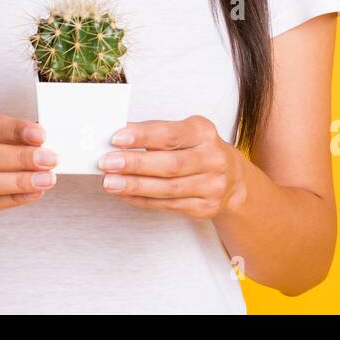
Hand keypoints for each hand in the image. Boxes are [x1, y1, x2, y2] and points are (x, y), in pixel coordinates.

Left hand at [97, 115, 246, 218]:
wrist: (232, 178)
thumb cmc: (197, 149)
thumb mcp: (184, 131)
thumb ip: (155, 132)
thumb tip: (118, 135)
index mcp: (204, 133)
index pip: (171, 135)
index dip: (143, 137)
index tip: (117, 138)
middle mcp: (212, 159)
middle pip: (170, 164)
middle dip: (135, 164)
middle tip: (107, 163)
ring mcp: (211, 186)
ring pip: (168, 188)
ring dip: (135, 186)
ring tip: (110, 182)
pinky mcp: (205, 208)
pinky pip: (168, 205)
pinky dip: (142, 200)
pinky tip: (124, 194)